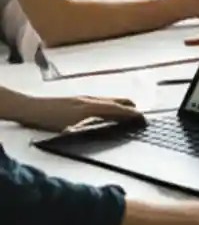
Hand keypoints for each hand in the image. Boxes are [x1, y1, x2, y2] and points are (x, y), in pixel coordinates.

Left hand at [16, 95, 139, 131]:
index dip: (131, 113)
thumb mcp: (74, 124)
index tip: (143, 117)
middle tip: (138, 114)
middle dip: (128, 107)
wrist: (30, 109)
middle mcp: (89, 100)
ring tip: (125, 112)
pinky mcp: (75, 102)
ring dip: (118, 106)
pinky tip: (103, 112)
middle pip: (115, 101)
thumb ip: (94, 123)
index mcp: (91, 106)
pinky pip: (98, 102)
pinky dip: (108, 106)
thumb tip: (112, 123)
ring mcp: (82, 99)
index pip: (117, 108)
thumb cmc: (50, 118)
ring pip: (106, 101)